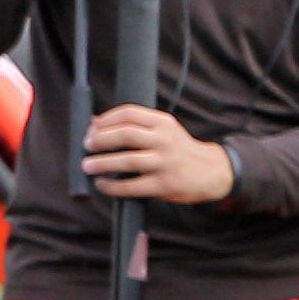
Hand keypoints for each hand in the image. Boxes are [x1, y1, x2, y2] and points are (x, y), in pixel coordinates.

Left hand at [85, 105, 233, 203]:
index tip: (92, 128)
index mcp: (163, 123)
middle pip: (125, 134)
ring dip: (102, 163)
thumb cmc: (180, 150)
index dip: (106, 120)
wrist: (210, 172)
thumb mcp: (164, 130)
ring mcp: (165, 163)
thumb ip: (135, 125)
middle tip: (87, 145)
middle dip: (100, 139)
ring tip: (88, 166)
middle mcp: (165, 140)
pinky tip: (103, 184)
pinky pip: (132, 186)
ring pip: (127, 160)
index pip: (129, 113)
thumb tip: (96, 122)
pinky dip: (113, 186)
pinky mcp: (164, 184)